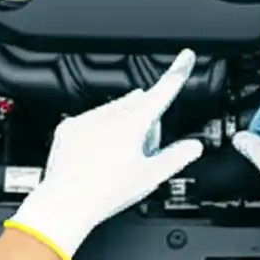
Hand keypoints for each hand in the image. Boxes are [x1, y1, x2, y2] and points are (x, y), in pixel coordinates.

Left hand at [5, 50, 203, 259]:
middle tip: (142, 153)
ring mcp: (87, 119)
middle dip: (146, 121)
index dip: (178, 71)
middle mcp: (110, 115)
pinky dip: (97, 132)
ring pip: (114, 112)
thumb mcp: (150, 176)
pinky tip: (96, 155)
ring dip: (121, 126)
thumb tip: (194, 146)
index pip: (163, 91)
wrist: (65, 203)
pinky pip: (90, 121)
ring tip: (115, 160)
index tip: (185, 56)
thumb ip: (176, 157)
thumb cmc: (106, 192)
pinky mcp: (69, 127)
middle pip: (139, 106)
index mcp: (134, 123)